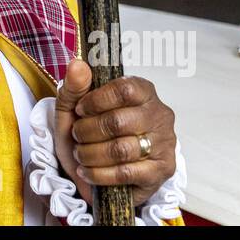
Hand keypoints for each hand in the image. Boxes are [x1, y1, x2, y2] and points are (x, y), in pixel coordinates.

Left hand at [52, 58, 176, 207]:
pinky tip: (88, 171)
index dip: (96, 101)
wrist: (101, 174)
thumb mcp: (75, 107)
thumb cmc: (91, 133)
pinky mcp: (162, 171)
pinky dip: (99, 174)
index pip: (124, 89)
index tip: (80, 110)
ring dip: (91, 154)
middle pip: (118, 122)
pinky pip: (126, 173)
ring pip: (121, 149)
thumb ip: (75, 85)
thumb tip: (77, 65)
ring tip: (81, 154)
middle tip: (77, 135)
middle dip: (88, 131)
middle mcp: (159, 115)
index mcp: (143, 91)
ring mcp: (164, 143)